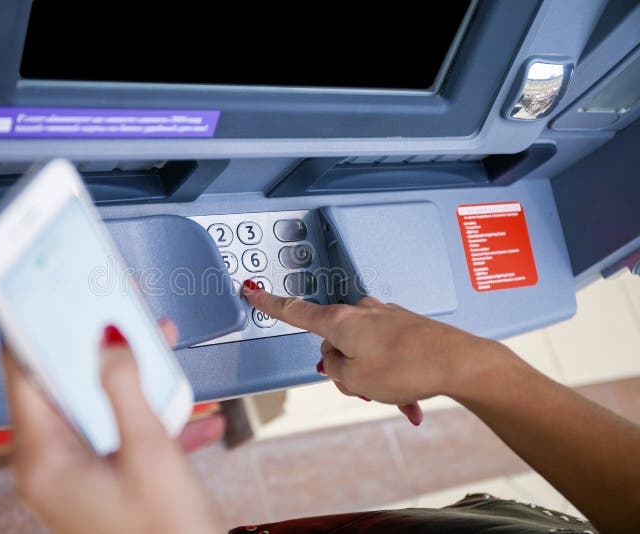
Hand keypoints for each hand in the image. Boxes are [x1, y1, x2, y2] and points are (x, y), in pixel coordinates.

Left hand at [2, 319, 217, 533]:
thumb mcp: (149, 452)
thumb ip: (125, 387)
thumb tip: (109, 338)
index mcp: (43, 458)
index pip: (24, 372)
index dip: (37, 325)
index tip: (51, 289)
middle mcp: (50, 464)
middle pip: (64, 383)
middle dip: (98, 345)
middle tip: (119, 311)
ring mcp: (76, 472)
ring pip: (96, 404)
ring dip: (131, 378)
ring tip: (160, 351)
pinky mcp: (101, 478)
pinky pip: (119, 432)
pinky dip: (149, 417)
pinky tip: (189, 412)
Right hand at [242, 284, 498, 421]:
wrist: (460, 363)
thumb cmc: (408, 368)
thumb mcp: (356, 379)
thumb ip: (335, 368)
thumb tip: (336, 358)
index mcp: (340, 320)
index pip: (295, 311)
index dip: (269, 303)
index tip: (251, 289)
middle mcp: (360, 312)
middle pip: (333, 344)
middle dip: (345, 370)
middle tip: (367, 389)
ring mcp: (384, 317)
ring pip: (362, 354)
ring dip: (373, 379)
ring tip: (397, 398)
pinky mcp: (405, 326)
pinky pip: (386, 356)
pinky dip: (393, 378)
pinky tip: (411, 400)